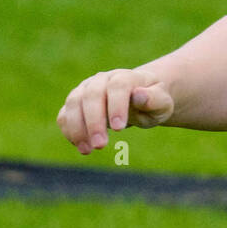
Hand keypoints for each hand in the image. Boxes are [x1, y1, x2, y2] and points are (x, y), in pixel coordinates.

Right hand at [57, 68, 173, 155]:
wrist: (139, 98)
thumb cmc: (152, 102)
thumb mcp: (161, 103)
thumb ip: (154, 99)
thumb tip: (139, 95)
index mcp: (125, 77)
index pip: (117, 86)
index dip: (116, 106)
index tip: (120, 129)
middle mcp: (101, 80)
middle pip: (91, 95)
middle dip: (94, 122)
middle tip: (100, 146)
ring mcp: (85, 90)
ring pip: (73, 103)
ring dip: (77, 128)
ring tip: (87, 150)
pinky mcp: (75, 103)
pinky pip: (65, 114)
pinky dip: (69, 131)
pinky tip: (81, 147)